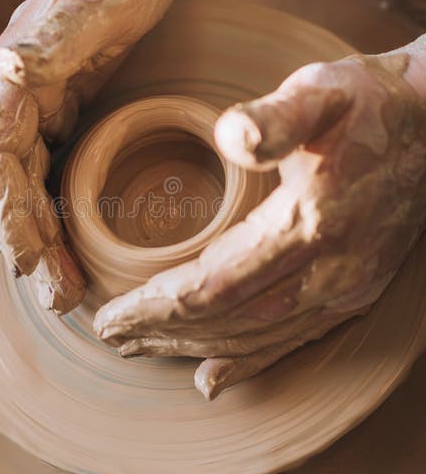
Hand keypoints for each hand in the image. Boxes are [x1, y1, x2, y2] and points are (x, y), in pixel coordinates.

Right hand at [0, 0, 180, 311]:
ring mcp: (39, 101)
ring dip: (44, 237)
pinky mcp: (65, 104)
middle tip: (60, 300)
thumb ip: (50, 40)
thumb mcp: (96, 1)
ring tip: (65, 290)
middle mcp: (17, 95)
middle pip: (10, 185)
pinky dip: (59, 211)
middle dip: (30, 244)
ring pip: (30, 184)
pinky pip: (53, 170)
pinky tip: (76, 244)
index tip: (35, 267)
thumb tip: (6, 71)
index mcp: (13, 77)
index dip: (13, 218)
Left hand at [94, 46, 425, 396]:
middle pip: (225, 322)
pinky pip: (293, 341)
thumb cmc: (367, 103)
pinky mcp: (356, 291)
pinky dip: (248, 363)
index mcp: (307, 224)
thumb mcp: (319, 93)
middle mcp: (328, 271)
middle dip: (161, 334)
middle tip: (110, 337)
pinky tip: (214, 379)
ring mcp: (346, 288)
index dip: (153, 308)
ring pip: (254, 338)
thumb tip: (232, 137)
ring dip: (194, 350)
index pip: (210, 287)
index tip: (107, 318)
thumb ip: (273, 119)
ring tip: (144, 352)